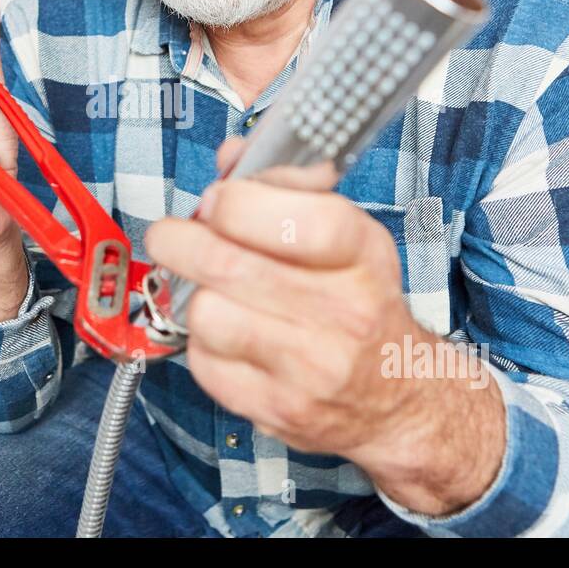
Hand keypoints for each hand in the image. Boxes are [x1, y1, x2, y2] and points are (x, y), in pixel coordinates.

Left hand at [144, 138, 504, 512]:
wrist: (398, 394)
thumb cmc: (362, 302)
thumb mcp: (348, 233)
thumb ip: (287, 188)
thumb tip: (231, 158)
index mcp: (362, 256)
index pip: (293, 220)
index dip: (236, 203)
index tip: (215, 199)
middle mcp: (344, 313)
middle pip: (228, 265)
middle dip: (179, 240)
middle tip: (169, 235)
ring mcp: (311, 368)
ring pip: (207, 315)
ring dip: (195, 296)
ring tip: (211, 291)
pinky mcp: (279, 409)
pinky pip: (204, 364)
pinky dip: (202, 345)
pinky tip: (226, 336)